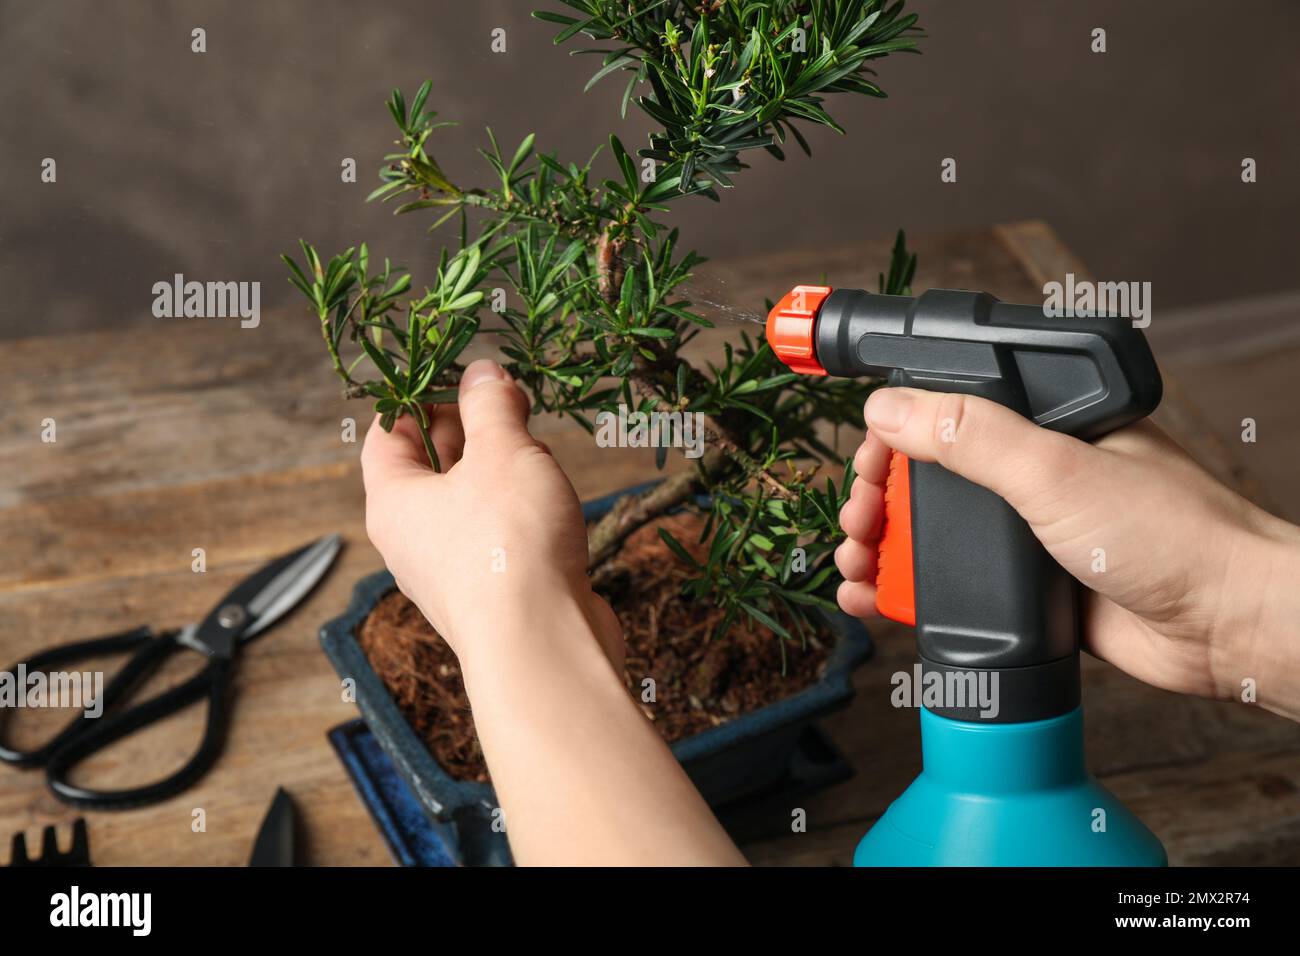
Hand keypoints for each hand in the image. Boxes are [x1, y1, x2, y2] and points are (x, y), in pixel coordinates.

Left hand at [361, 361, 743, 864]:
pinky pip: (498, 535)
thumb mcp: (502, 451)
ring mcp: (450, 571)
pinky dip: (521, 511)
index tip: (464, 375)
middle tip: (514, 404)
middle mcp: (411, 538)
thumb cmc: (509, 543)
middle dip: (473, 429)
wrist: (543, 645)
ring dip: (504, 470)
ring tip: (539, 455)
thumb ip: (492, 406)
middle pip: (431, 465)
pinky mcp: (491, 594)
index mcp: (392, 500)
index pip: (387, 431)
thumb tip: (482, 373)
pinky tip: (553, 503)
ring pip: (470, 500)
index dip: (421, 396)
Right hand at [836, 387, 1299, 719]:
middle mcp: (1033, 471)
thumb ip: (970, 437)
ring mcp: (1027, 531)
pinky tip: (875, 599)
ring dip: (882, 546)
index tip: (863, 458)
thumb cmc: (1176, 535)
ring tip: (856, 562)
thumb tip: (890, 406)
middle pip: (926, 474)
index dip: (894, 431)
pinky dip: (907, 592)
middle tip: (857, 519)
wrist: (1226, 628)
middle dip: (876, 496)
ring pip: (932, 532)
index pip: (947, 410)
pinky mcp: (1026, 587)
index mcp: (1044, 423)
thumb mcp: (1057, 471)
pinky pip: (952, 583)